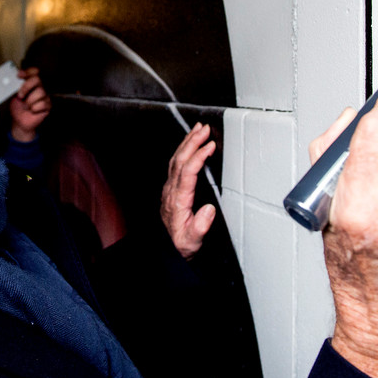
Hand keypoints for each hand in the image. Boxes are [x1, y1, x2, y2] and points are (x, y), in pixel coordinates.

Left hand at [9, 67, 50, 141]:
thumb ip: (14, 86)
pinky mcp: (48, 105)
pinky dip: (34, 108)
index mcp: (31, 83)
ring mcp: (44, 96)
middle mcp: (39, 87)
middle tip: (20, 95)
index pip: (34, 72)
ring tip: (26, 106)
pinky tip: (32, 111)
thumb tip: (11, 79)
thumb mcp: (12, 95)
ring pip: (40, 92)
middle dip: (26, 87)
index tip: (19, 75)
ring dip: (29, 101)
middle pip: (37, 79)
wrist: (19, 121)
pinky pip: (43, 104)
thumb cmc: (17, 107)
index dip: (28, 71)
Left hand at [160, 123, 216, 259]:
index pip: (187, 172)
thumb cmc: (181, 244)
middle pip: (180, 160)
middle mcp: (171, 191)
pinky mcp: (171, 188)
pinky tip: (189, 144)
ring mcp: (169, 188)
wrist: (167, 249)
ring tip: (197, 129)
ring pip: (176, 159)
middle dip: (192, 141)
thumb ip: (200, 226)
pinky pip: (175, 164)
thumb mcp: (192, 241)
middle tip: (204, 128)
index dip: (198, 156)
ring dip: (186, 142)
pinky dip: (183, 150)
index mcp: (178, 200)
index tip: (210, 146)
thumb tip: (209, 210)